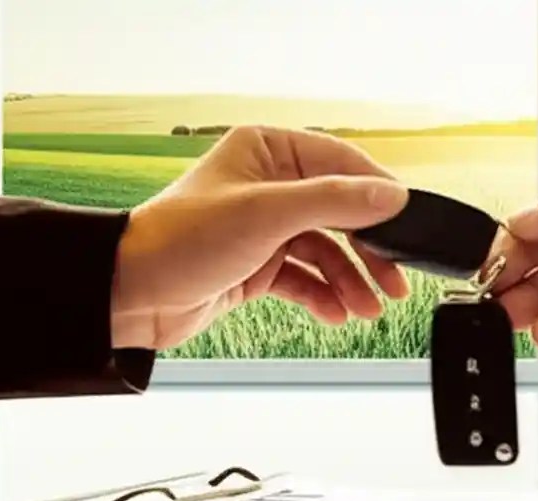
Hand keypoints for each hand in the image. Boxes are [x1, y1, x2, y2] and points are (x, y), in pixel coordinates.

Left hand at [110, 126, 410, 349]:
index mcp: (266, 150)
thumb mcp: (266, 214)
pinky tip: (337, 314)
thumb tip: (392, 197)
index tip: (407, 223)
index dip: (378, 195)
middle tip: (395, 280)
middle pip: (341, 212)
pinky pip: (306, 278)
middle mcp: (268, 183)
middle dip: (369, 250)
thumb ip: (334, 202)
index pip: (341, 163)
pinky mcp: (257, 264)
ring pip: (327, 250)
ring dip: (350, 281)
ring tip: (367, 308)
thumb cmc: (179, 241)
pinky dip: (324, 296)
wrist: (129, 295)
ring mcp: (263, 226)